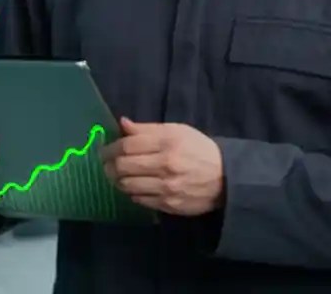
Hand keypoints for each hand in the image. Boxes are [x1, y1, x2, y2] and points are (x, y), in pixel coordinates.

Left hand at [100, 117, 224, 216]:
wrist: (226, 179)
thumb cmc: (198, 149)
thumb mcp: (177, 131)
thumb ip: (147, 129)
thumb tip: (122, 123)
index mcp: (167, 143)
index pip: (128, 146)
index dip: (111, 148)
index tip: (104, 150)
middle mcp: (165, 166)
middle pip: (124, 166)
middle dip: (109, 165)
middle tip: (105, 164)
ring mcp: (166, 188)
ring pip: (127, 185)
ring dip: (117, 180)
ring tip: (116, 175)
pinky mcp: (168, 205)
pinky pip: (139, 200)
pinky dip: (131, 192)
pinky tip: (133, 186)